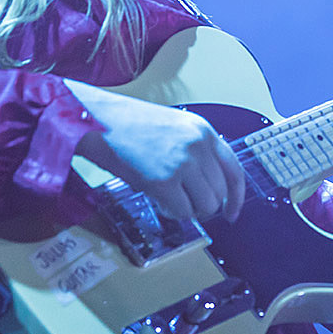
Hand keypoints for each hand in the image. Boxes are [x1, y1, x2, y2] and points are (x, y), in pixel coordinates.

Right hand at [67, 80, 246, 222]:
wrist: (96, 121)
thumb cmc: (128, 126)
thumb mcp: (173, 128)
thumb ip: (194, 151)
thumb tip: (206, 186)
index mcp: (203, 130)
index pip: (234, 169)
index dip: (236, 196)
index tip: (232, 212)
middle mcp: (198, 145)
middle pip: (220, 192)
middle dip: (203, 204)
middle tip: (183, 202)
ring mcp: (182, 162)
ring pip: (205, 205)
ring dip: (189, 209)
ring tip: (168, 198)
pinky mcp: (163, 180)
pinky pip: (183, 212)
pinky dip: (174, 213)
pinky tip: (160, 201)